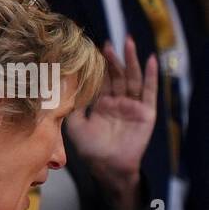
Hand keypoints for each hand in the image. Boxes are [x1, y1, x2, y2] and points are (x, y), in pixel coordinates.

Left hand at [66, 36, 157, 209]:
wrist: (107, 167)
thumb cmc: (91, 150)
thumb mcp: (74, 126)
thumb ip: (71, 107)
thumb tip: (58, 88)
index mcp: (101, 104)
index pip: (102, 80)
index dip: (99, 65)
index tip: (93, 49)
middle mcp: (118, 102)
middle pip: (117, 75)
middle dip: (114, 58)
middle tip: (109, 41)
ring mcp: (132, 106)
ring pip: (133, 78)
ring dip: (131, 60)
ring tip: (129, 43)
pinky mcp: (146, 112)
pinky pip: (149, 91)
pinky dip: (151, 76)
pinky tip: (150, 60)